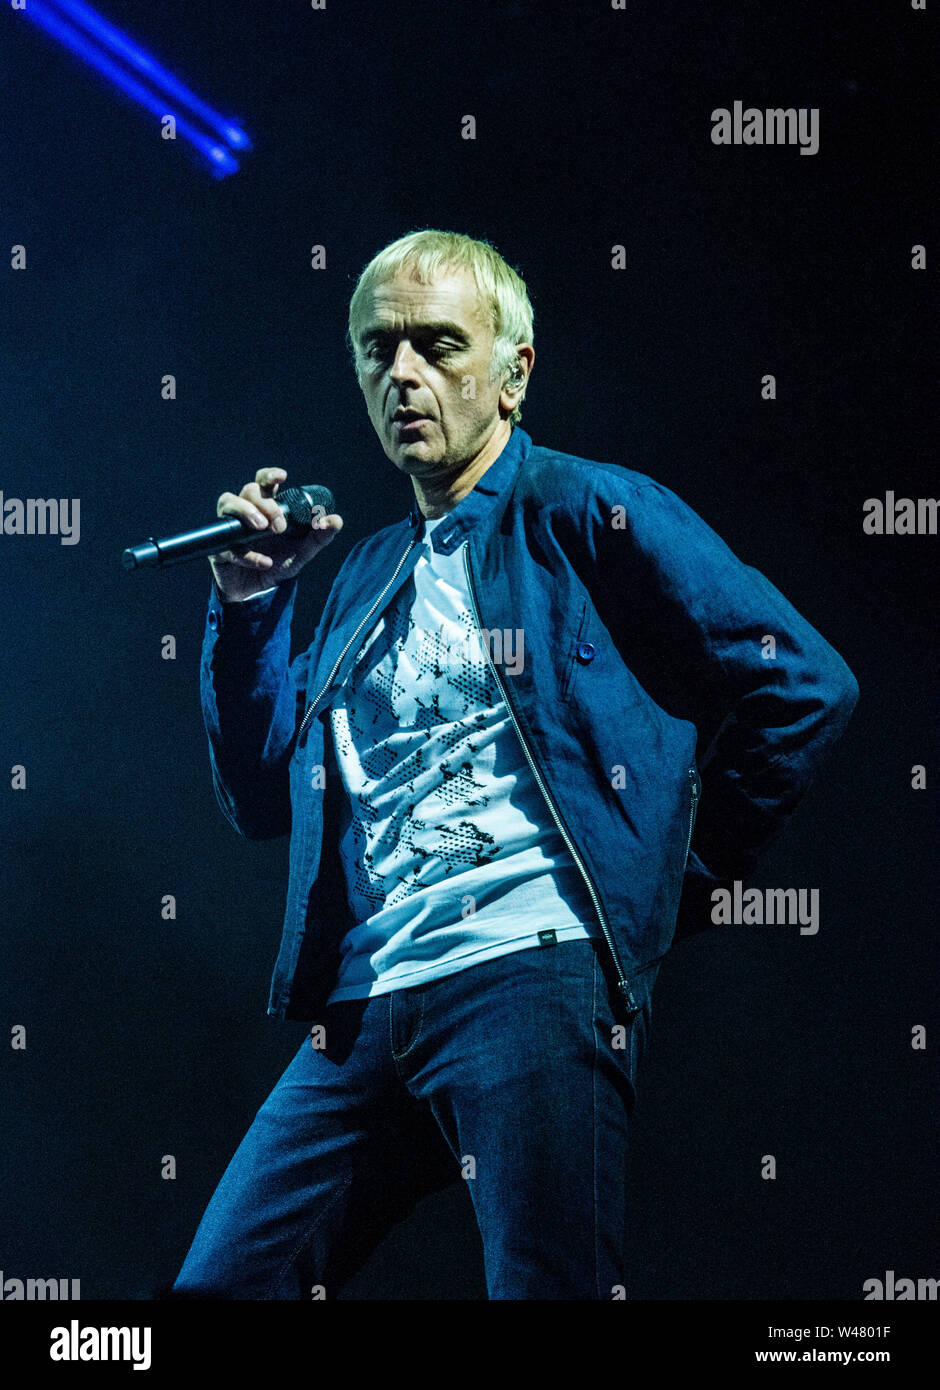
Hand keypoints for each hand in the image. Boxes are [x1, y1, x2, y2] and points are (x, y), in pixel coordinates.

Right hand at [209, 467, 342, 601]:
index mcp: (266, 507)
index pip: (263, 482)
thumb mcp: (302, 551)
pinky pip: (228, 544)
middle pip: (249, 491)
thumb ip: (319, 537)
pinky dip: (248, 554)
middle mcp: (246, 512)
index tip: (282, 476)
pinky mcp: (219, 547)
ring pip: (228, 503)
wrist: (258, 592)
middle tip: (279, 525)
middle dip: (265, 504)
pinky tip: (265, 562)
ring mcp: (230, 526)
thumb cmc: (278, 562)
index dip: (270, 475)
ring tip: (262, 528)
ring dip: (246, 512)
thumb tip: (336, 520)